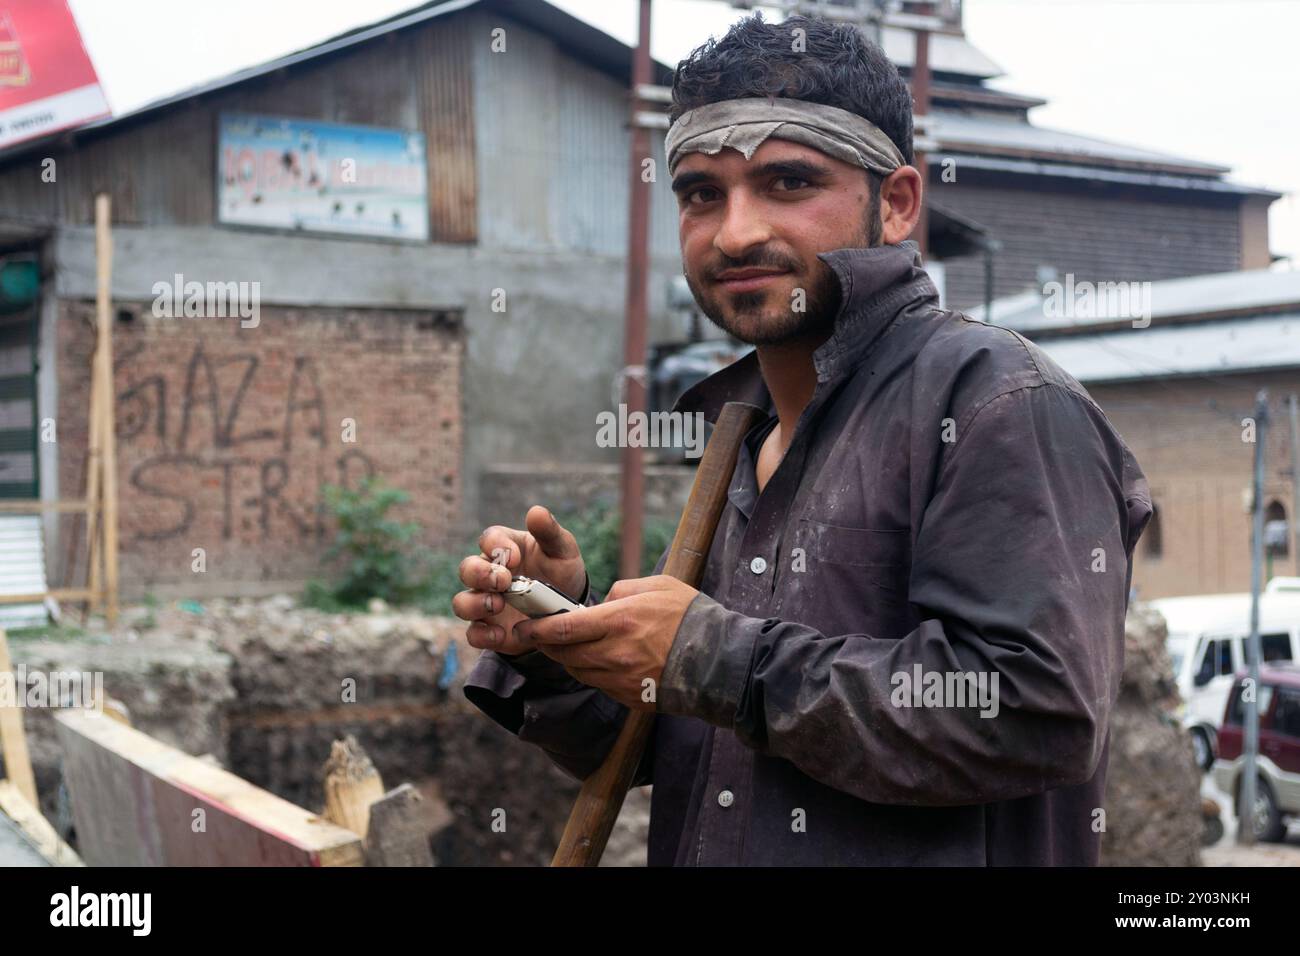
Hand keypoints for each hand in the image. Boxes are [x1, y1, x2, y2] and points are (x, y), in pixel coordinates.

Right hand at [452, 505, 585, 656]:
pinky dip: (482, 635)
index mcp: (505, 548)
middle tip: (503, 581)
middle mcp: (489, 574)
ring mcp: (486, 602)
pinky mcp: (490, 629)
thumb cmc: (560, 570)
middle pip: (466, 569)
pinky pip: (473, 634)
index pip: (488, 539)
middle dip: (480, 574)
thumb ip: (549, 532)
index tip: (516, 557)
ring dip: (475, 604)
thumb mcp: (562, 550)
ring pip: (461, 603)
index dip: (496, 546)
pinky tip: (501, 634)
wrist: (568, 609)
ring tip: (498, 605)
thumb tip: (536, 512)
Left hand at [513, 575, 698, 710]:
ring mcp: (622, 680)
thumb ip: (621, 590)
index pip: (563, 628)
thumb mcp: (658, 586)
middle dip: (544, 644)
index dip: (536, 629)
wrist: (721, 661)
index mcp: (620, 621)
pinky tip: (596, 659)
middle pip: (563, 653)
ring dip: (567, 658)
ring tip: (567, 645)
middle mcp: (616, 653)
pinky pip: (598, 684)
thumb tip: (599, 603)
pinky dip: (590, 671)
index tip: (522, 626)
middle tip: (536, 635)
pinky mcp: (630, 698)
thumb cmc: (692, 617)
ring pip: (578, 670)